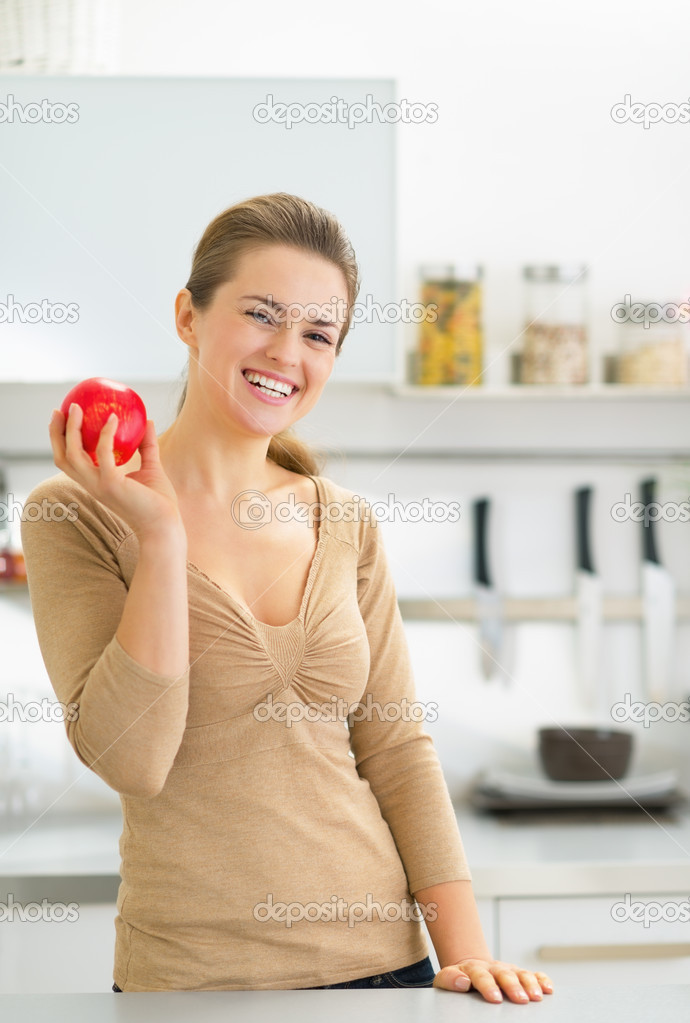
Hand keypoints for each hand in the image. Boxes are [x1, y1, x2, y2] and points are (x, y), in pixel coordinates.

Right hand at [49, 403, 184, 541]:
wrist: (165, 525)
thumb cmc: (159, 501)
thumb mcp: (151, 467)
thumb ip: (146, 445)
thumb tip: (147, 420)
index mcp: (96, 482)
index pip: (69, 461)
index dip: (61, 441)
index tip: (62, 419)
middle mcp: (92, 484)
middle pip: (62, 458)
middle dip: (55, 433)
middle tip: (59, 410)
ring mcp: (99, 485)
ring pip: (73, 455)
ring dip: (72, 429)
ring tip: (78, 408)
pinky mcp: (112, 484)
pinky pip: (103, 453)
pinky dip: (105, 433)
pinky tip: (114, 418)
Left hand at [433, 957, 552, 1002]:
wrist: (470, 968)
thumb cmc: (458, 979)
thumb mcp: (445, 979)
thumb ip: (449, 979)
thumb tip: (462, 982)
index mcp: (474, 969)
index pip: (481, 977)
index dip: (488, 986)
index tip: (495, 998)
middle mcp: (493, 968)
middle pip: (504, 975)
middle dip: (513, 986)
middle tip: (520, 999)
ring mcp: (508, 970)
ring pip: (521, 974)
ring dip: (530, 984)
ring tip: (536, 997)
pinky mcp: (519, 974)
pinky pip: (533, 974)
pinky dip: (541, 979)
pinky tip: (548, 988)